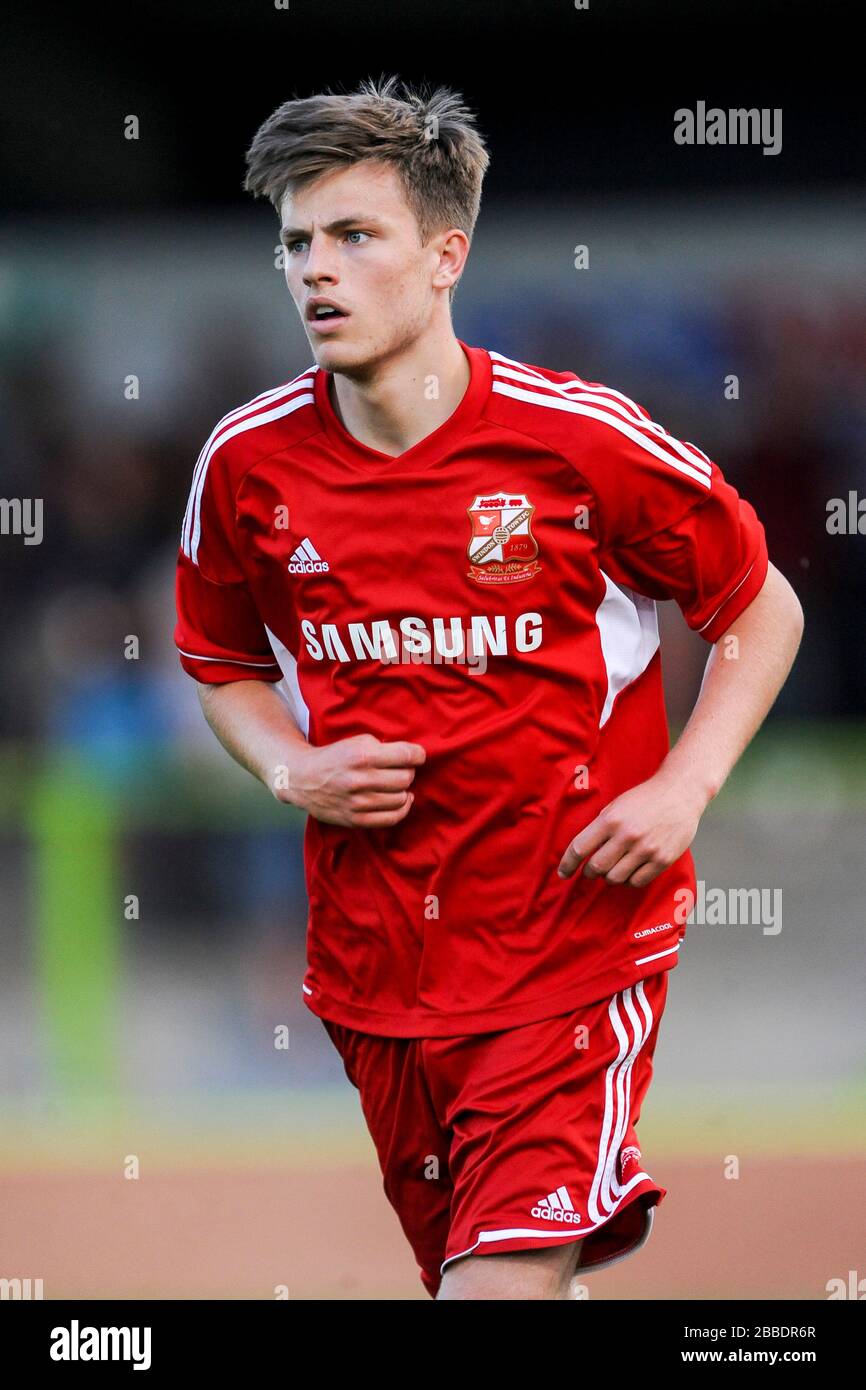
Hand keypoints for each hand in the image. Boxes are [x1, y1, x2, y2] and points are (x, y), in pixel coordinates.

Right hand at [276, 732, 425, 827]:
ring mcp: (358, 803)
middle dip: (408, 772)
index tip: (418, 756)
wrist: (303, 778)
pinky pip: (392, 818)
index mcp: (362, 756)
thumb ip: (384, 748)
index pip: (407, 756)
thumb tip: (413, 757)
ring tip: (395, 784)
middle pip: (406, 778)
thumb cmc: (335, 757)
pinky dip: (402, 808)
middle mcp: (361, 780)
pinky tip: (401, 800)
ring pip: (401, 798)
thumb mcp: (357, 742)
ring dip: (403, 790)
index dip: (418, 755)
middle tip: (400, 769)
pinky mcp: (356, 820)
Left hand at [556, 770, 706, 887]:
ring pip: (616, 878)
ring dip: (609, 878)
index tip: (563, 873)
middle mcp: (627, 835)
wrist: (680, 792)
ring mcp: (646, 849)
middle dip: (590, 873)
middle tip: (591, 872)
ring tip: (612, 870)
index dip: (567, 864)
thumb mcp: (616, 806)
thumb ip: (600, 827)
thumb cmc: (645, 798)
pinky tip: (629, 873)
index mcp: (610, 819)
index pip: (580, 848)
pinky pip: (637, 881)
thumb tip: (583, 852)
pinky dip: (628, 881)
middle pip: (597, 867)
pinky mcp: (662, 859)